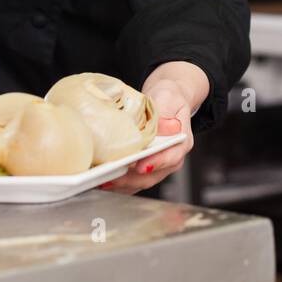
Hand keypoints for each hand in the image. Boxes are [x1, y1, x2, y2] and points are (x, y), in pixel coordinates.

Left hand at [99, 62, 206, 194]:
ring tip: (100, 180)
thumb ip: (165, 112)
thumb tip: (162, 126)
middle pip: (152, 175)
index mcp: (180, 141)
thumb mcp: (168, 97)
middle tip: (111, 176)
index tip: (140, 165)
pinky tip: (101, 179)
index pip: (171, 157)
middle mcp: (170, 158)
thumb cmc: (167, 98)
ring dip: (119, 184)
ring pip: (139, 182)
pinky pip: (130, 182)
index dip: (156, 163)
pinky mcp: (144, 169)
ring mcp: (157, 167)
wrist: (165, 101)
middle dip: (130, 179)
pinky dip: (116, 183)